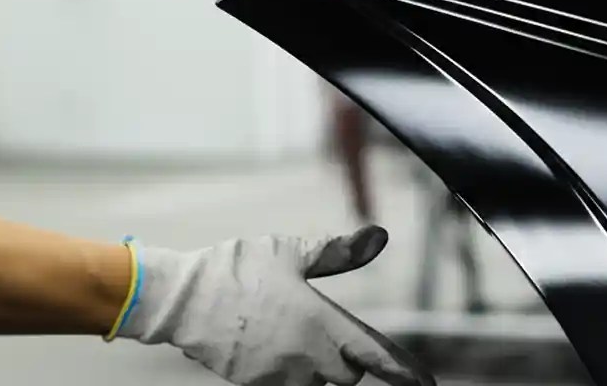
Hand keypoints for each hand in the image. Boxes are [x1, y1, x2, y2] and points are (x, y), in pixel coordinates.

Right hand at [117, 226, 433, 385]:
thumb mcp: (291, 251)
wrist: (180, 299)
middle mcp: (306, 356)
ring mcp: (279, 375)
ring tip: (303, 343)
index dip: (402, 371)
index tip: (426, 383)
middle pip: (348, 375)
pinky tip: (279, 351)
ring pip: (318, 385)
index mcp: (320, 322)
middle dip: (349, 362)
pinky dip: (294, 375)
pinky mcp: (255, 384)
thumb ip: (338, 252)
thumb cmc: (237, 268)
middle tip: (336, 338)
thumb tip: (379, 235)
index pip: (374, 354)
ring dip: (321, 371)